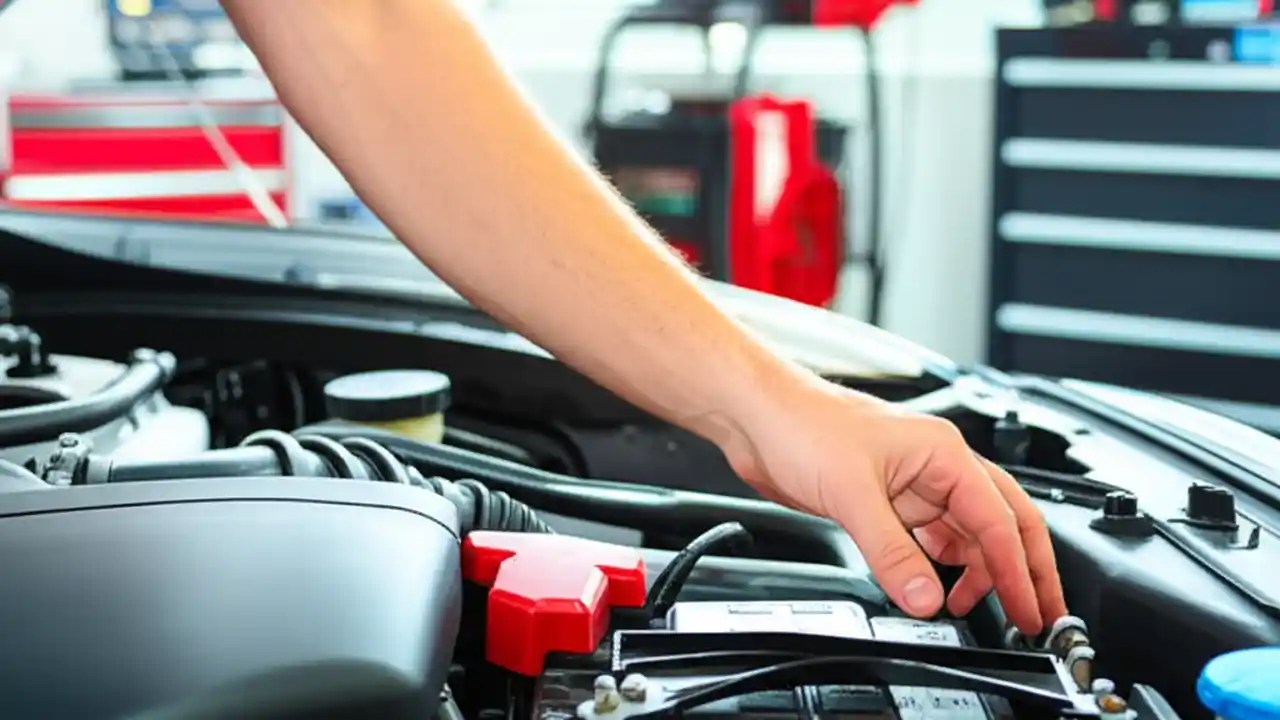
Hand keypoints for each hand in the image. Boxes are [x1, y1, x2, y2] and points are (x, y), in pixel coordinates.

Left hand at [715, 374, 1067, 635]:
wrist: (757, 415)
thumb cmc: (803, 423)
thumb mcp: (852, 495)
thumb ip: (892, 553)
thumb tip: (925, 599)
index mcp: (944, 454)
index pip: (999, 520)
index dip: (1019, 571)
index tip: (1029, 610)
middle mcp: (936, 467)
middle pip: (1001, 524)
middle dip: (1025, 571)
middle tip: (1039, 616)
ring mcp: (912, 484)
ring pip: (967, 534)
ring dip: (982, 572)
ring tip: (991, 611)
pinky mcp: (886, 500)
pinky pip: (930, 539)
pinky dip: (942, 566)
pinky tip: (940, 587)